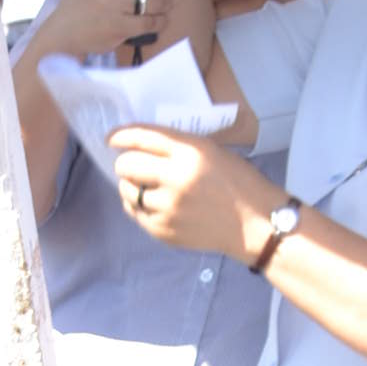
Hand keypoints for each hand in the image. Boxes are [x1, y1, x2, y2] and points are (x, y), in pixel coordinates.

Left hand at [110, 124, 266, 256]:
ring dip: (130, 185)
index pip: (143, 137)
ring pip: (127, 190)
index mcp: (191, 152)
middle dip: (125, 162)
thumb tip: (143, 147)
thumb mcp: (213, 152)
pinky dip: (136, 204)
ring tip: (143, 185)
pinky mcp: (162, 230)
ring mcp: (167, 207)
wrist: (255, 224)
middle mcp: (175, 178)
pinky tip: (149, 202)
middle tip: (132, 165)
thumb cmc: (238, 183)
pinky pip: (134, 212)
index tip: (111, 137)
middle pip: (127, 165)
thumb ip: (179, 148)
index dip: (122, 135)